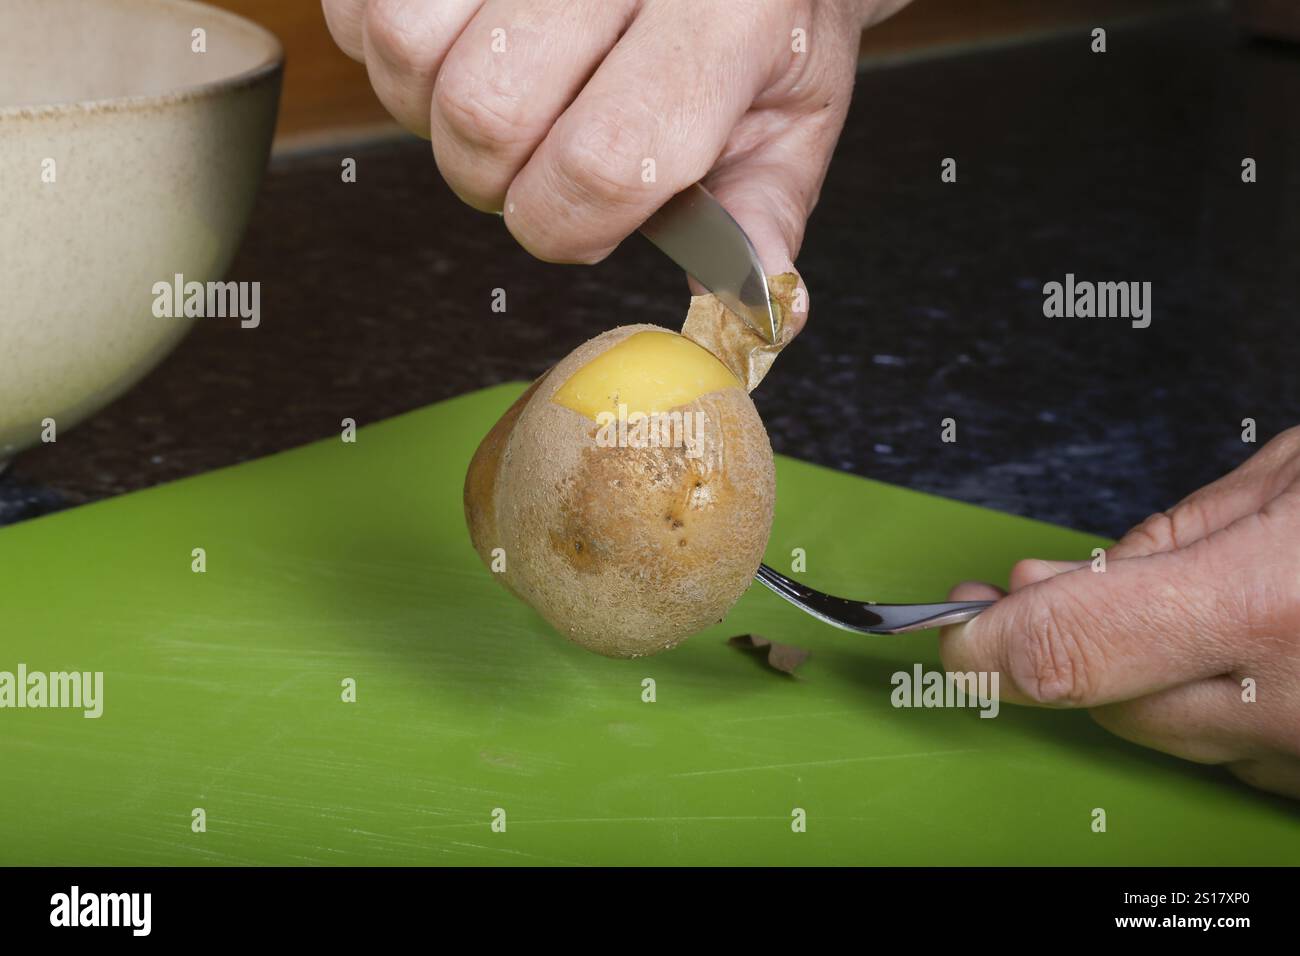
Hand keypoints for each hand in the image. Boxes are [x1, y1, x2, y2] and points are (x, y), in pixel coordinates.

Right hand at [322, 0, 908, 331]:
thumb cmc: (758, 4)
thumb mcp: (796, 101)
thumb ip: (765, 202)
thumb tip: (758, 299)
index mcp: (726, 18)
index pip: (605, 163)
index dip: (570, 226)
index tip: (582, 223)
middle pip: (485, 112)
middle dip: (490, 176)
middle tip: (532, 157)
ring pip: (404, 47)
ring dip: (427, 102)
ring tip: (491, 87)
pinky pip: (361, 1)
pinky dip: (388, 41)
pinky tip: (458, 39)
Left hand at [940, 427, 1299, 798]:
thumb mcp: (1291, 475)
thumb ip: (1165, 536)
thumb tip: (1060, 583)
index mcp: (1268, 604)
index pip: (1065, 651)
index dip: (986, 641)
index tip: (958, 626)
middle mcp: (1291, 704)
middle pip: (1102, 702)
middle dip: (1063, 645)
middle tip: (1045, 589)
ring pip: (1167, 737)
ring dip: (1145, 676)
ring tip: (1189, 603)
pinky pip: (1235, 757)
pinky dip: (1215, 707)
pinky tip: (1241, 652)